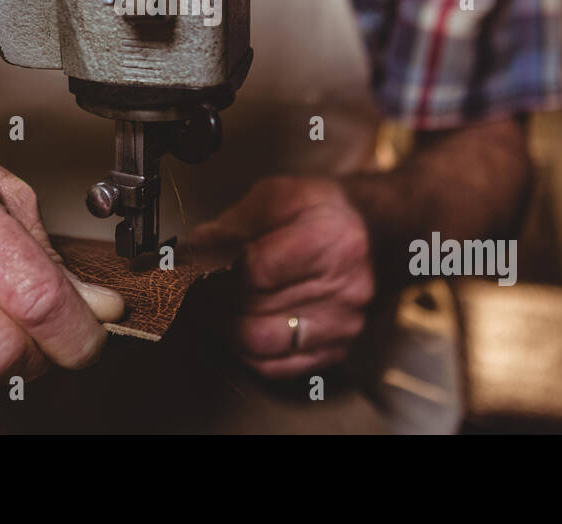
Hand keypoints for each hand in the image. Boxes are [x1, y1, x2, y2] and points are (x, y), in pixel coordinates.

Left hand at [191, 176, 373, 378]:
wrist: (374, 232)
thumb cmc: (323, 211)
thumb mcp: (278, 195)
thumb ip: (233, 223)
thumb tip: (193, 250)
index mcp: (330, 239)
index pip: (255, 270)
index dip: (212, 272)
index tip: (187, 269)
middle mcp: (345, 286)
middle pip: (254, 309)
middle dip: (211, 300)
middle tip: (187, 290)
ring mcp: (344, 323)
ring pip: (262, 343)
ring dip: (224, 328)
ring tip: (208, 307)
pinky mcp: (338, 349)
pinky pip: (278, 366)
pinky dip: (247, 351)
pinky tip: (235, 329)